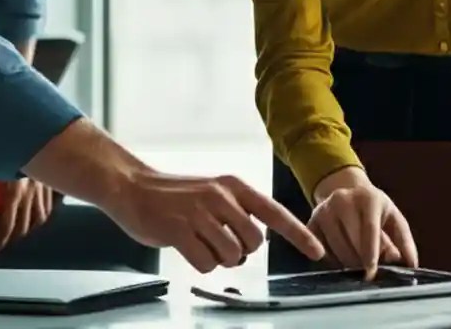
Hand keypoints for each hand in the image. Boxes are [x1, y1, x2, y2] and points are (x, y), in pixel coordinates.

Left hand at [0, 175, 54, 253]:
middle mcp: (32, 191)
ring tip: (18, 229)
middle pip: (25, 224)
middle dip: (12, 237)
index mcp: (15, 190)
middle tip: (0, 240)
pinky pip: (49, 200)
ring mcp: (43, 183)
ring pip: (41, 215)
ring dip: (30, 226)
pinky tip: (36, 211)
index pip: (8, 225)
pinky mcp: (48, 174)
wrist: (22, 117)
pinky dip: (43, 211)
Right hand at [105, 169, 325, 272]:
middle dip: (240, 252)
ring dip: (218, 258)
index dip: (299, 234)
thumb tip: (255, 241)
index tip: (318, 251)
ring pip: (231, 256)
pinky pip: (206, 264)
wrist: (132, 186)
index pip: (276, 213)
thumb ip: (237, 211)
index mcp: (234, 186)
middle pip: (254, 243)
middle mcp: (221, 197)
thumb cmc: (175, 195)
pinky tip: (186, 247)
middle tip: (218, 242)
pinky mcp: (180, 230)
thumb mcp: (214, 192)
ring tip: (199, 241)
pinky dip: (199, 263)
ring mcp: (201, 213)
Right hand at [309, 167, 417, 278]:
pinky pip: (321, 250)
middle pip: (351, 241)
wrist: (345, 190)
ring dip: (348, 263)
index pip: (369, 229)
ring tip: (357, 264)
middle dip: (361, 261)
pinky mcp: (311, 221)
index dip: (371, 253)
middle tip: (368, 273)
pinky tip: (342, 257)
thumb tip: (411, 264)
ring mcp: (324, 209)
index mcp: (368, 197)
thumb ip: (404, 241)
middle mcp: (342, 199)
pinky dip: (333, 260)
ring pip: (335, 248)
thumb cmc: (374, 209)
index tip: (372, 272)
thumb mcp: (393, 218)